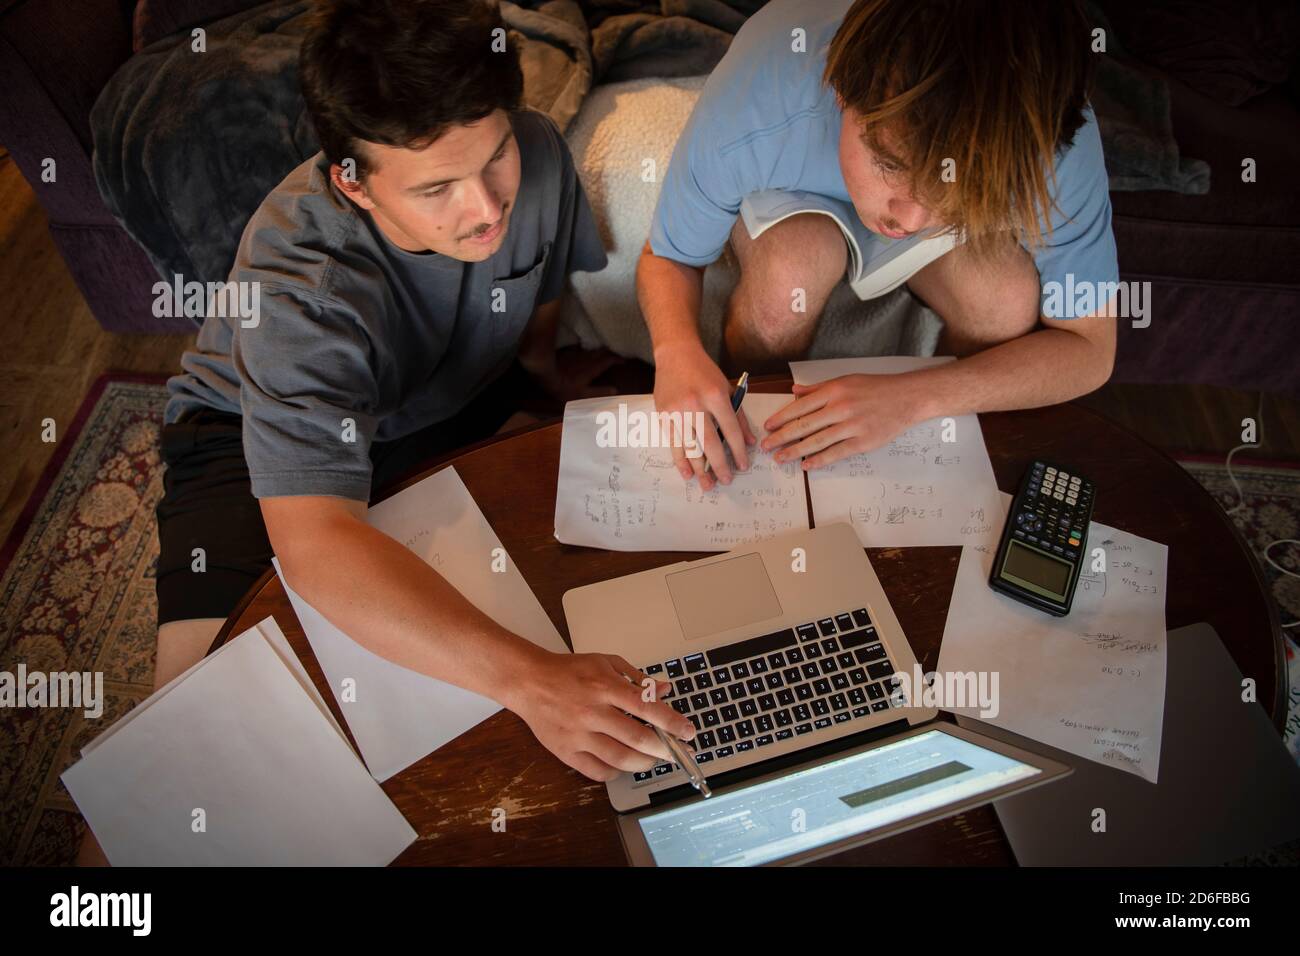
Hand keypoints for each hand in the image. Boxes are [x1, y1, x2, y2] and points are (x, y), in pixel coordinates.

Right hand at [501, 649, 695, 782]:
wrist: (529, 682)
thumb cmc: (569, 671)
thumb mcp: (607, 663)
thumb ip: (638, 678)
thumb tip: (665, 690)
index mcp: (605, 687)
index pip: (648, 709)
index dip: (673, 723)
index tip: (688, 732)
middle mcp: (593, 712)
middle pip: (638, 739)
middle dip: (665, 749)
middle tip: (678, 751)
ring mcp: (578, 735)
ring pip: (621, 759)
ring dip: (644, 763)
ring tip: (653, 759)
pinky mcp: (566, 751)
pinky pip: (598, 771)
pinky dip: (616, 772)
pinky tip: (623, 764)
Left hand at [525, 346, 623, 401]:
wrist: (546, 375)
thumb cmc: (565, 388)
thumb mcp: (583, 394)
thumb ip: (599, 392)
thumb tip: (615, 390)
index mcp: (593, 368)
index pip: (608, 360)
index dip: (617, 359)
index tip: (624, 359)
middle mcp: (587, 358)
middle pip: (602, 352)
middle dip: (611, 351)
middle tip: (617, 352)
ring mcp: (577, 354)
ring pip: (592, 349)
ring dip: (600, 349)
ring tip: (605, 350)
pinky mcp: (568, 353)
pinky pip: (581, 349)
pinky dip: (586, 349)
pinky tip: (585, 350)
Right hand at [652, 341, 754, 489]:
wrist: (675, 355)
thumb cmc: (704, 372)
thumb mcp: (727, 388)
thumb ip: (738, 416)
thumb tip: (748, 442)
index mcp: (715, 396)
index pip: (730, 430)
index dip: (738, 451)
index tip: (743, 466)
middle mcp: (696, 405)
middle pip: (710, 443)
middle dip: (720, 466)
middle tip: (726, 481)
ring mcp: (677, 412)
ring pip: (690, 447)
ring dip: (700, 469)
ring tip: (707, 485)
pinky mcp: (664, 416)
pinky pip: (674, 444)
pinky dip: (681, 461)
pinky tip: (687, 473)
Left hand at [762, 374, 924, 468]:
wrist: (907, 397)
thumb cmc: (876, 388)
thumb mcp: (845, 380)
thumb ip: (818, 388)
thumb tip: (795, 391)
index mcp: (834, 390)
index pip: (800, 407)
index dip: (781, 418)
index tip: (768, 427)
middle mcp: (841, 407)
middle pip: (804, 425)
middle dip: (782, 437)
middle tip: (766, 446)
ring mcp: (852, 426)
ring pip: (817, 441)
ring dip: (795, 451)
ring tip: (780, 458)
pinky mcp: (863, 442)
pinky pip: (836, 453)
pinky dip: (819, 460)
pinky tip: (806, 465)